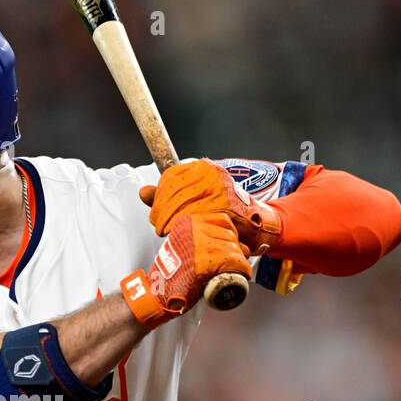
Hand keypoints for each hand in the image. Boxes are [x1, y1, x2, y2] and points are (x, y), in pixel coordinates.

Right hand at [120, 210, 252, 328]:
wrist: (158, 293)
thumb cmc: (173, 274)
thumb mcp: (184, 246)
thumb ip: (203, 239)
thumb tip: (232, 241)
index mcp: (187, 223)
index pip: (222, 220)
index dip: (231, 234)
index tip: (233, 244)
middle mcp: (192, 230)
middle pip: (230, 235)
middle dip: (237, 249)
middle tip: (235, 262)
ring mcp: (198, 246)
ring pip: (234, 249)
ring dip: (240, 261)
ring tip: (237, 269)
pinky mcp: (204, 263)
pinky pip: (234, 262)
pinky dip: (242, 269)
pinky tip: (242, 274)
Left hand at [139, 157, 281, 255]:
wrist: (257, 223)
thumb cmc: (224, 212)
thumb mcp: (195, 198)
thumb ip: (168, 195)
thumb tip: (143, 192)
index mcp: (203, 168)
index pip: (170, 177)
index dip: (159, 196)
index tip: (155, 211)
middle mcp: (211, 174)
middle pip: (173, 192)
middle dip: (160, 211)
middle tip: (158, 225)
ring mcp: (219, 188)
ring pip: (181, 205)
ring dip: (169, 220)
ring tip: (166, 230)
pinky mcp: (223, 205)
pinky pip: (194, 215)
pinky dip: (183, 225)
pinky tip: (180, 232)